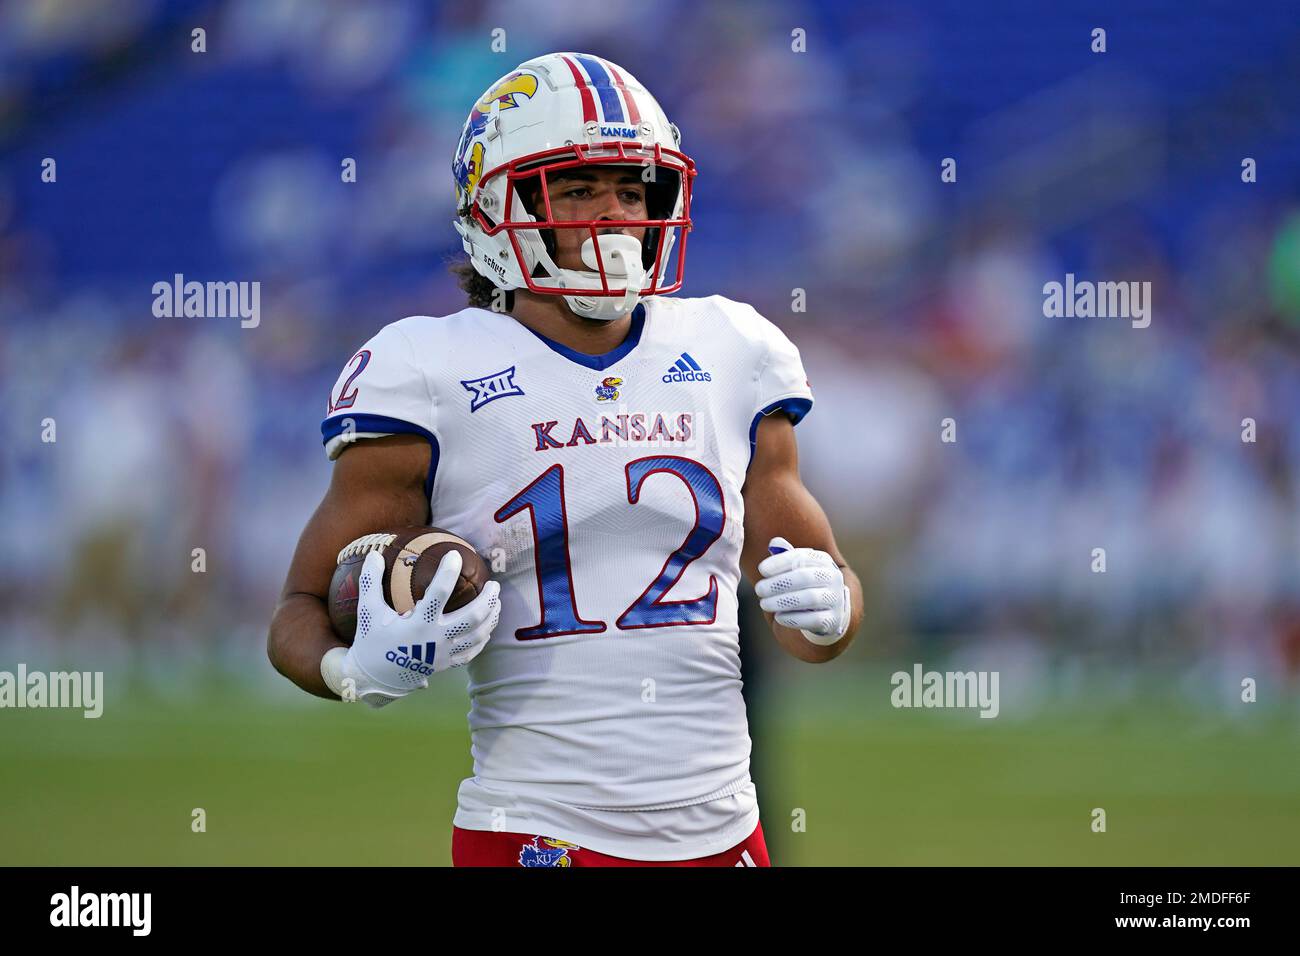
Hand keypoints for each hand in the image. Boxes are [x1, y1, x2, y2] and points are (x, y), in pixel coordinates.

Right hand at [321, 549, 500, 707]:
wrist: (373, 678)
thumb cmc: (371, 640)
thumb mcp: (368, 610)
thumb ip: (371, 581)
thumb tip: (374, 554)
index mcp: (417, 624)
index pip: (438, 594)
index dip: (448, 572)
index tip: (455, 554)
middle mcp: (434, 639)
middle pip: (472, 617)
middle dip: (487, 599)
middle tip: (494, 583)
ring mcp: (442, 654)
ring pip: (477, 635)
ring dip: (491, 618)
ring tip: (497, 601)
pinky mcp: (445, 664)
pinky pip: (471, 652)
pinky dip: (482, 639)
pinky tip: (487, 627)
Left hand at [754, 536, 849, 646]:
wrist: (828, 612)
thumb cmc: (805, 586)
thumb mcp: (797, 568)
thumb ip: (786, 556)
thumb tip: (774, 543)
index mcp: (823, 560)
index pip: (802, 556)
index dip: (780, 562)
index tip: (761, 569)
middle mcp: (833, 577)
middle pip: (804, 577)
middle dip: (778, 583)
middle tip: (759, 589)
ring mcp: (835, 599)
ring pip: (809, 598)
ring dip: (782, 601)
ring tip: (764, 604)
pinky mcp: (832, 620)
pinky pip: (813, 619)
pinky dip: (793, 618)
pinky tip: (779, 617)